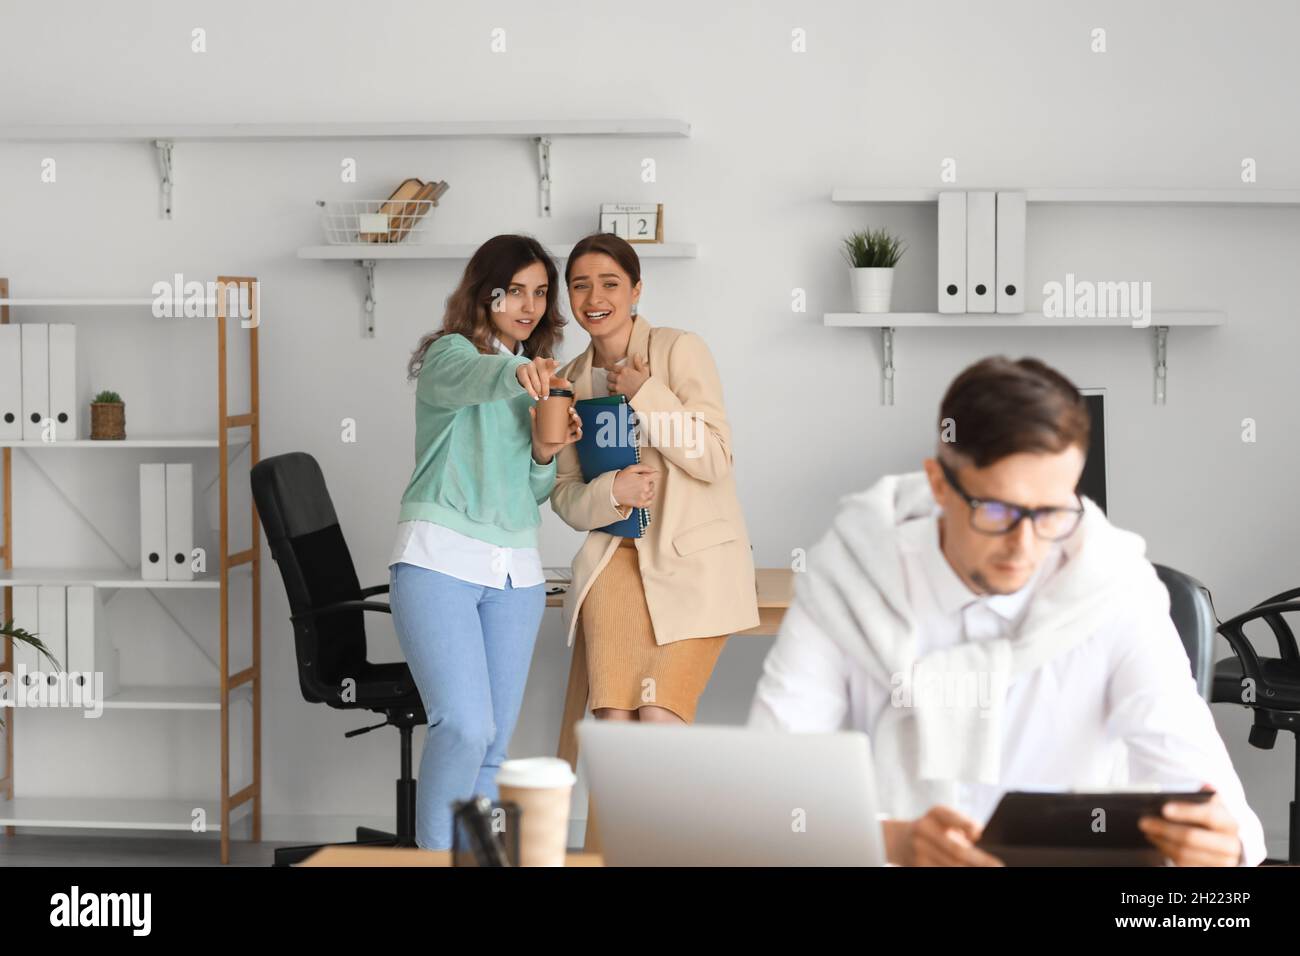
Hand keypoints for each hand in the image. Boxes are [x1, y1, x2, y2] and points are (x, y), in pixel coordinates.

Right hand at [516, 357, 559, 399]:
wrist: (527, 372)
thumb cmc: (542, 375)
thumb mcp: (551, 378)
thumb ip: (559, 382)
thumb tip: (568, 385)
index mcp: (547, 362)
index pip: (550, 362)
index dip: (553, 363)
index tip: (556, 364)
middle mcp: (538, 361)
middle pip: (543, 376)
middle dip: (545, 388)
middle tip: (546, 396)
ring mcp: (530, 365)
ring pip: (535, 381)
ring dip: (538, 390)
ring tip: (540, 396)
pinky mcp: (522, 370)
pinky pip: (527, 383)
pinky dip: (531, 392)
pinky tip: (535, 396)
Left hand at [529, 403, 581, 464]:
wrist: (540, 449)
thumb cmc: (539, 435)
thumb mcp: (536, 425)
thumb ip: (534, 417)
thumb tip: (531, 407)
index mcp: (559, 420)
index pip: (567, 412)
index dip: (571, 407)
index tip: (570, 402)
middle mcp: (565, 426)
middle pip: (573, 417)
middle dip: (574, 412)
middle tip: (570, 410)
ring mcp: (567, 433)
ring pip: (576, 425)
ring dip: (578, 420)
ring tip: (574, 417)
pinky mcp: (567, 440)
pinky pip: (576, 437)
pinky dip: (579, 433)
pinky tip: (578, 429)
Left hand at [606, 354, 648, 398]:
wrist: (646, 395)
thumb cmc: (645, 383)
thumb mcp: (644, 371)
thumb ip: (638, 362)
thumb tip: (636, 354)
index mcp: (625, 371)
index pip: (612, 367)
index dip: (609, 367)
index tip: (607, 368)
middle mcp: (619, 378)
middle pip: (609, 376)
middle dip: (610, 377)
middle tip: (613, 378)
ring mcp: (618, 387)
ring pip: (608, 386)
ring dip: (611, 386)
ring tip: (615, 386)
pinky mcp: (618, 395)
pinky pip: (611, 394)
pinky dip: (612, 394)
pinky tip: (616, 393)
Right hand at [612, 463, 658, 507]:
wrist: (611, 491)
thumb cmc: (619, 480)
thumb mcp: (631, 468)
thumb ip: (644, 467)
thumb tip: (653, 469)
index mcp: (644, 479)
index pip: (657, 475)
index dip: (653, 473)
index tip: (650, 475)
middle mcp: (645, 489)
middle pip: (653, 484)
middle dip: (648, 482)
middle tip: (638, 482)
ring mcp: (643, 497)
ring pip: (652, 492)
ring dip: (648, 490)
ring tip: (638, 489)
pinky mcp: (641, 504)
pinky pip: (650, 502)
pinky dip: (647, 499)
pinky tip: (641, 496)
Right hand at [885, 806, 1004, 866]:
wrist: (900, 841)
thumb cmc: (934, 828)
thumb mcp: (944, 818)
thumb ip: (963, 822)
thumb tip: (979, 832)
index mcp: (934, 814)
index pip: (949, 817)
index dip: (964, 824)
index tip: (980, 833)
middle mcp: (923, 830)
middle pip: (956, 850)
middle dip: (979, 860)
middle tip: (998, 865)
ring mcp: (919, 851)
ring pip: (951, 865)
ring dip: (970, 869)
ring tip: (989, 869)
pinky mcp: (918, 867)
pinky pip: (941, 871)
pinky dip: (958, 872)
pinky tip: (972, 871)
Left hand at [1138, 786, 1243, 865]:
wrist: (1224, 843)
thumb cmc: (1211, 818)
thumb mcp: (1211, 806)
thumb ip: (1203, 796)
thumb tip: (1200, 786)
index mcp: (1229, 823)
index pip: (1209, 816)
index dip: (1186, 811)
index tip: (1164, 808)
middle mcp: (1230, 845)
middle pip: (1191, 837)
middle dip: (1164, 829)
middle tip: (1143, 822)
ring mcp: (1221, 862)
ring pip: (1184, 853)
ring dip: (1161, 841)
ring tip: (1147, 831)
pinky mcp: (1209, 871)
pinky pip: (1183, 864)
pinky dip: (1166, 852)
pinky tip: (1157, 841)